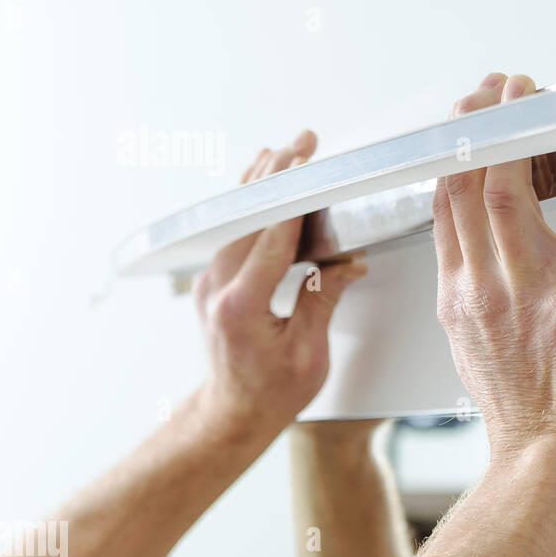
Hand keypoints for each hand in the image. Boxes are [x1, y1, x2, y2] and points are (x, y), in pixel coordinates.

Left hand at [193, 130, 366, 438]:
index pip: (271, 236)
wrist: (233, 414)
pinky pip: (229, 232)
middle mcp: (217, 289)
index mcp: (242, 306)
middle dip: (277, 174)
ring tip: (284, 150)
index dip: (292, 196)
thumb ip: (323, 300)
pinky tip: (259, 181)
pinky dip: (247, 204)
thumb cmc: (274, 393)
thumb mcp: (310, 354)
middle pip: (248, 216)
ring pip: (234, 219)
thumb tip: (347, 262)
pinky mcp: (211, 282)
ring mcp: (208, 283)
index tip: (308, 165)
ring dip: (260, 183)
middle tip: (304, 142)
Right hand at [433, 72, 555, 468]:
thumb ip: (476, 300)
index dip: (453, 155)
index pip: (443, 207)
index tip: (466, 124)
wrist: (550, 460)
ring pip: (510, 191)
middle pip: (465, 183)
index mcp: (458, 297)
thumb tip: (484, 267)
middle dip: (478, 124)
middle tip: (496, 88)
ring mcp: (525, 292)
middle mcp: (481, 287)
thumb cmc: (526, 415)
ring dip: (525, 134)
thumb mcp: (476, 349)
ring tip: (538, 98)